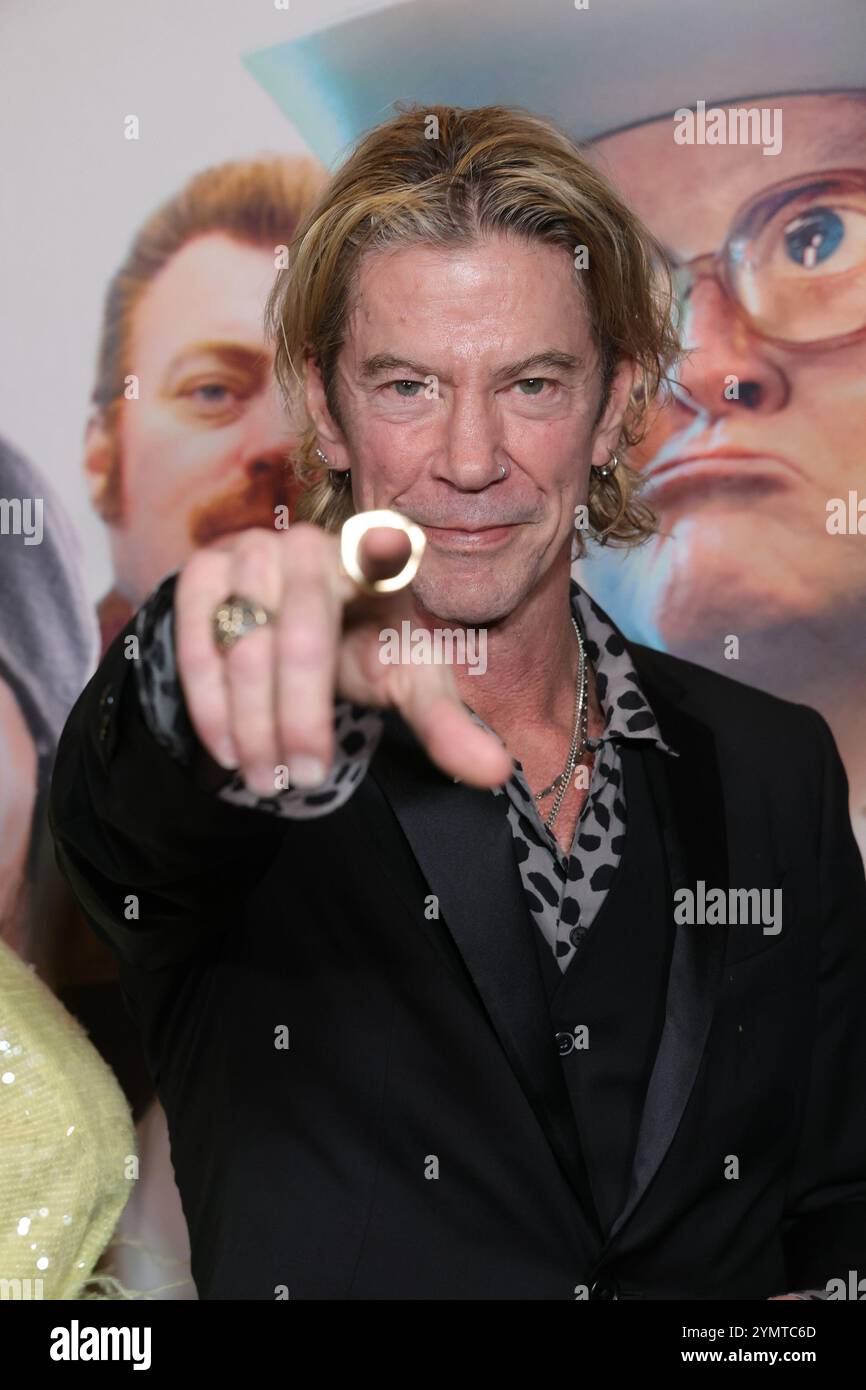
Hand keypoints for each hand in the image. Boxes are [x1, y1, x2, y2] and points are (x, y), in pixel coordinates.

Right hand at [174, 522, 511, 797]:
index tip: (387, 563)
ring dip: (253, 723)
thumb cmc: (360, 646)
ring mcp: (250, 552)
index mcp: (373, 556)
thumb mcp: (406, 680)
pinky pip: (198, 642)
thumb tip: (497, 773)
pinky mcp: (203, 572)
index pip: (380, 560)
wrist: (285, 625)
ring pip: (246, 647)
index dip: (380, 558)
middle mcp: (310, 544)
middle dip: (301, 717)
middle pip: (302, 637)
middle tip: (305, 777)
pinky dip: (211, 704)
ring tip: (267, 779)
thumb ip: (447, 724)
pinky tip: (226, 750)